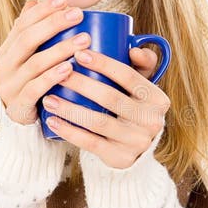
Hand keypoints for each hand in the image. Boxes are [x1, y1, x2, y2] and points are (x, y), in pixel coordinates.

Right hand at [0, 0, 90, 124]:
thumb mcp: (31, 59)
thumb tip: (34, 1)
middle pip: (27, 40)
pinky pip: (34, 89)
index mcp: (6, 52)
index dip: (42, 10)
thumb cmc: (33, 85)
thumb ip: (31, 34)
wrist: (23, 124)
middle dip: (54, 24)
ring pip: (34, 64)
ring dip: (60, 49)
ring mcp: (8, 88)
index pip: (21, 24)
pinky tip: (68, 68)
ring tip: (84, 40)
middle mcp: (2, 67)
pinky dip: (52, 77)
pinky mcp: (18, 106)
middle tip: (78, 14)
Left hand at [41, 48, 169, 168]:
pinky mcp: (120, 158)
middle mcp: (151, 121)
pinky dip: (69, 131)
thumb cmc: (133, 108)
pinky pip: (90, 143)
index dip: (103, 64)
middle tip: (57, 74)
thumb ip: (143, 63)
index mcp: (158, 99)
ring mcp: (136, 142)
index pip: (129, 76)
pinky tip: (52, 121)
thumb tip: (133, 49)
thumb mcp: (142, 87)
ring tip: (49, 98)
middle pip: (110, 98)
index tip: (78, 54)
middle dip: (80, 84)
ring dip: (69, 109)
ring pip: (98, 122)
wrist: (138, 150)